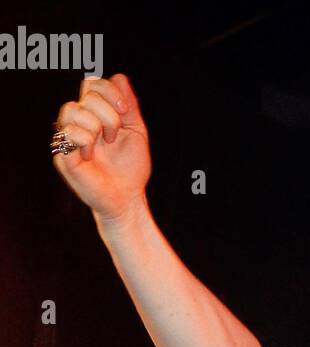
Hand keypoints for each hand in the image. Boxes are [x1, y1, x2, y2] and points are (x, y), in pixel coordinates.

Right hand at [51, 72, 150, 224]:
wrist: (128, 197)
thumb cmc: (131, 168)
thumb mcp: (137, 133)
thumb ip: (129, 106)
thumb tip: (120, 77)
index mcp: (96, 114)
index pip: (92, 84)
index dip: (108, 90)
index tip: (124, 110)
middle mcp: (80, 121)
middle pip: (86, 95)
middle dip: (109, 114)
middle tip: (115, 136)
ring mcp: (69, 136)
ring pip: (73, 110)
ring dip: (97, 127)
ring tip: (105, 145)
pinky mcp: (64, 154)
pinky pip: (69, 132)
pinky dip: (85, 140)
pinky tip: (91, 154)